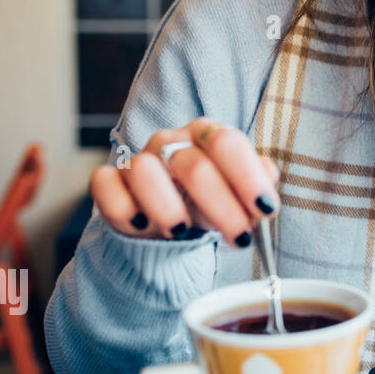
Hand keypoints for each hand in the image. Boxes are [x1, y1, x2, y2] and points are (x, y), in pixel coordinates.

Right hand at [90, 117, 281, 247]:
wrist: (170, 224)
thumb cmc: (209, 202)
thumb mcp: (239, 196)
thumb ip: (257, 184)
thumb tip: (269, 175)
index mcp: (207, 135)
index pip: (227, 143)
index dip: (248, 177)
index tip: (265, 210)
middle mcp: (171, 142)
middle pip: (194, 165)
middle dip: (222, 206)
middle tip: (240, 237)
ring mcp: (137, 160)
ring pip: (144, 170)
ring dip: (166, 205)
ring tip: (183, 232)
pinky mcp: (109, 182)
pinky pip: (106, 185)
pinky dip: (122, 207)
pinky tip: (141, 226)